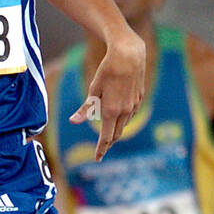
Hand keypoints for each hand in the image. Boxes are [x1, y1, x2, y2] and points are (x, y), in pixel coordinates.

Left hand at [70, 34, 145, 159]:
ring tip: (109, 135)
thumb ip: (85, 108)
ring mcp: (134, 106)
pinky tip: (119, 117)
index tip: (97, 158)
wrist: (129, 55)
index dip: (101, 149)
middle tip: (102, 150)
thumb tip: (73, 121)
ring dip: (116, 131)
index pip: (105, 137)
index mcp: (110, 111)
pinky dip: (123, 119)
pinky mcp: (139, 99)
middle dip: (108, 143)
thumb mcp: (93, 89)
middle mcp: (124, 112)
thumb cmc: (107, 70)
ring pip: (124, 124)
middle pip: (116, 134)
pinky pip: (130, 114)